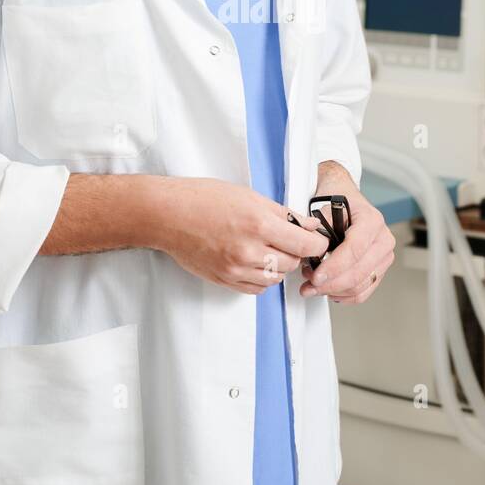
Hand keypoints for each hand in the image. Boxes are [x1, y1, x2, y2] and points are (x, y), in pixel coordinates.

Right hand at [155, 178, 325, 294]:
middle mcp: (250, 250)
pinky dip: (262, 277)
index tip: (316, 239)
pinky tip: (254, 261)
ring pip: (276, 278)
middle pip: (293, 263)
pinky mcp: (225, 280)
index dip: (317, 243)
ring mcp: (236, 269)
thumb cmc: (205, 198)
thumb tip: (309, 226)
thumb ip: (283, 214)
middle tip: (288, 239)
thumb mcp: (249, 196)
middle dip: (296, 252)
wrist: (168, 215)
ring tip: (267, 248)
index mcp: (259, 223)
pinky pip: (257, 288)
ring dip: (279, 266)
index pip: (306, 244)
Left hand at [299, 184, 394, 304]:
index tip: (316, 276)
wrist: (348, 202)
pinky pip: (363, 292)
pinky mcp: (379, 270)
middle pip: (359, 272)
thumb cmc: (338, 204)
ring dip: (334, 291)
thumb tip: (313, 258)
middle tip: (309, 286)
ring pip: (360, 285)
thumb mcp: (325, 209)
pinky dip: (344, 295)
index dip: (334, 267)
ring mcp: (384, 257)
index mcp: (372, 221)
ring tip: (314, 286)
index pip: (355, 250)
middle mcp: (383, 240)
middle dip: (331, 284)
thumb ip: (320, 233)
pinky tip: (329, 292)